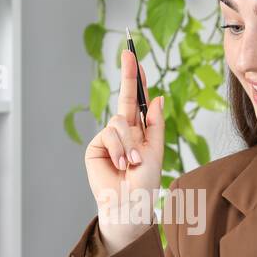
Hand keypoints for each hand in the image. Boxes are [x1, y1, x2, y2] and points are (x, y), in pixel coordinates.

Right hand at [84, 48, 165, 252]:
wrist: (129, 203)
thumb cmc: (145, 183)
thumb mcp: (156, 150)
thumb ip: (156, 124)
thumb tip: (158, 98)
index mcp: (140, 130)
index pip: (139, 100)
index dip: (137, 80)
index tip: (135, 58)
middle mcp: (124, 130)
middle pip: (125, 97)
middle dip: (128, 75)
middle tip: (128, 53)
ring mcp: (109, 137)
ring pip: (120, 121)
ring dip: (129, 143)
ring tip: (132, 163)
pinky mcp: (97, 145)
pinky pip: (109, 134)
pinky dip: (118, 149)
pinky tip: (120, 165)